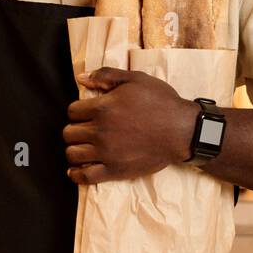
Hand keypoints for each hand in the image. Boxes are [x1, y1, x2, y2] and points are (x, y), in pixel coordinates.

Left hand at [64, 66, 195, 184]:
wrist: (183, 131)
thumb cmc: (161, 102)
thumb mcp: (136, 79)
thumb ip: (106, 75)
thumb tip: (81, 78)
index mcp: (103, 108)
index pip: (72, 111)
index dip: (77, 111)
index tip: (85, 114)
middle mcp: (100, 131)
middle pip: (69, 132)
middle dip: (75, 129)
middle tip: (84, 129)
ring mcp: (106, 153)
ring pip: (72, 153)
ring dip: (75, 149)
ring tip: (83, 146)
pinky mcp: (115, 170)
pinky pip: (85, 176)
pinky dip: (76, 174)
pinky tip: (76, 169)